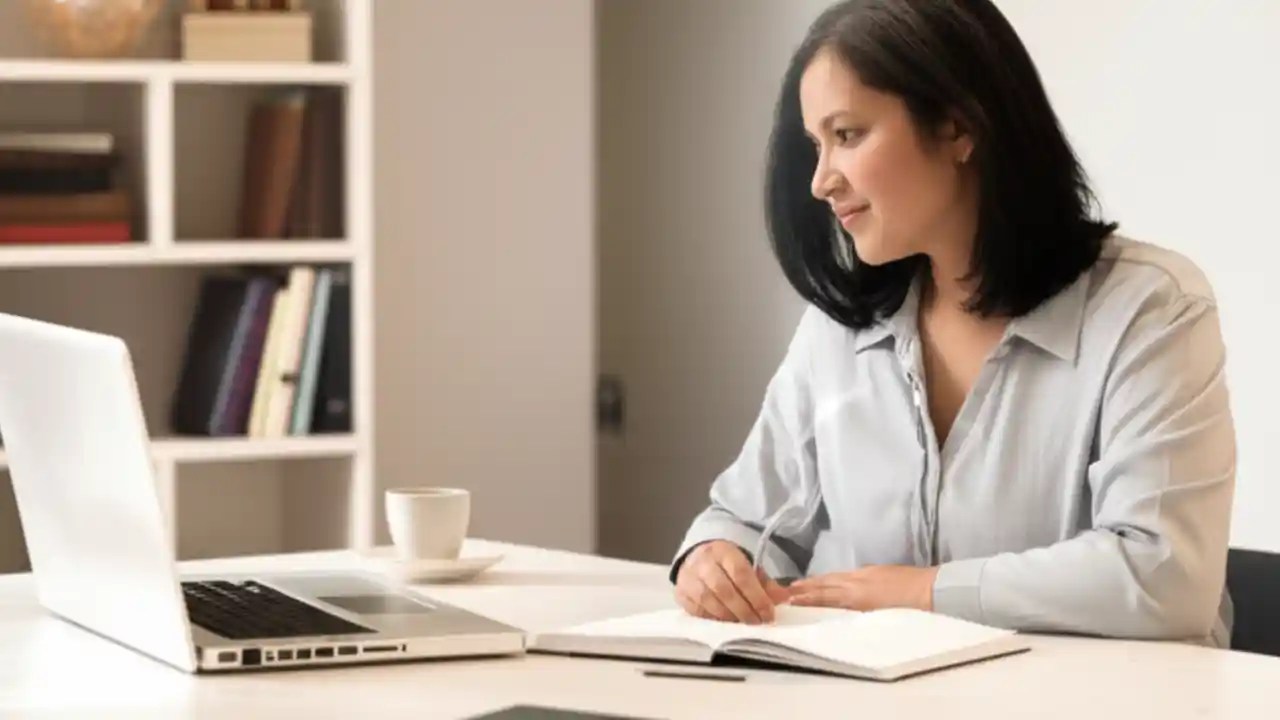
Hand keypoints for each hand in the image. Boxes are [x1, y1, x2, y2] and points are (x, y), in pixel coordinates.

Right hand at [674, 540, 789, 623]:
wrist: (698, 557)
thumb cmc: (727, 565)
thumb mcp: (748, 566)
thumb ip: (765, 584)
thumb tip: (783, 599)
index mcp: (723, 550)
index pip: (741, 573)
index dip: (756, 596)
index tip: (768, 613)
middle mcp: (703, 561)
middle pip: (723, 589)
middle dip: (743, 609)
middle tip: (757, 622)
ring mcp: (688, 576)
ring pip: (707, 600)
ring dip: (728, 616)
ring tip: (742, 624)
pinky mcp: (680, 592)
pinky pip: (695, 610)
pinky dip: (712, 618)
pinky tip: (725, 622)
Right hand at [788, 565, 938, 611]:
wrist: (936, 591)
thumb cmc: (912, 611)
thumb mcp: (882, 620)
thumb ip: (859, 619)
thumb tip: (841, 620)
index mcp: (857, 596)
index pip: (825, 597)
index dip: (807, 599)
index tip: (789, 600)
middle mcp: (858, 582)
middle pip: (827, 584)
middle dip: (806, 587)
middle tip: (788, 590)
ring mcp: (868, 574)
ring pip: (836, 577)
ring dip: (818, 580)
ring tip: (803, 583)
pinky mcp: (878, 570)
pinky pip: (848, 573)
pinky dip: (835, 577)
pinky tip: (834, 579)